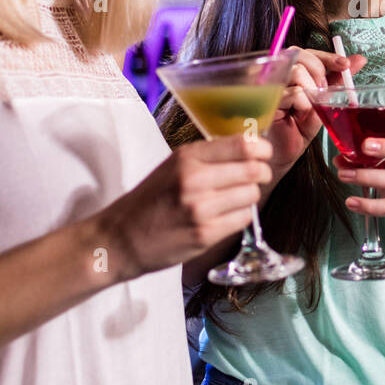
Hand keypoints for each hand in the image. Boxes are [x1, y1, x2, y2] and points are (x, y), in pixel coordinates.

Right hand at [96, 135, 273, 279]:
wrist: (120, 238)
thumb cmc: (150, 200)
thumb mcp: (173, 166)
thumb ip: (208, 156)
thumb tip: (250, 149)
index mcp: (187, 157)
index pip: (242, 145)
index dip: (262, 149)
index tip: (265, 153)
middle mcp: (194, 179)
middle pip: (253, 170)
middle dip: (262, 172)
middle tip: (259, 175)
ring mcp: (200, 209)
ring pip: (252, 195)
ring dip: (249, 196)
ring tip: (234, 198)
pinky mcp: (205, 234)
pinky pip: (243, 219)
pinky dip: (240, 216)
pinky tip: (225, 216)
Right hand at [266, 46, 365, 184]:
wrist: (280, 156)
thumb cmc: (297, 130)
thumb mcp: (321, 103)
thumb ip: (336, 80)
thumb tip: (359, 59)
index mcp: (288, 72)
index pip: (307, 52)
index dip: (328, 56)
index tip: (345, 65)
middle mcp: (274, 74)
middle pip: (299, 54)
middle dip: (318, 71)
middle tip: (322, 91)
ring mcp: (267, 84)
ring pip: (298, 71)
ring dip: (311, 91)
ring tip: (306, 108)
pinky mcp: (265, 99)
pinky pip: (294, 92)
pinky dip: (304, 104)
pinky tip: (297, 115)